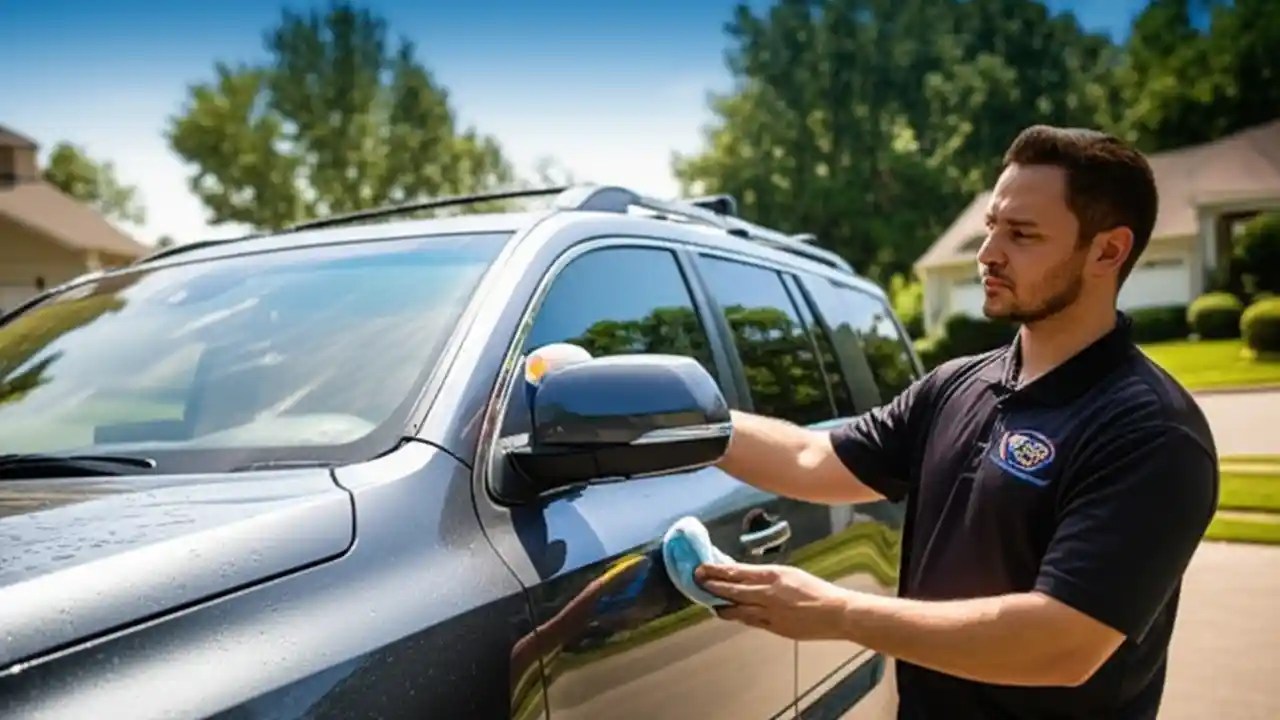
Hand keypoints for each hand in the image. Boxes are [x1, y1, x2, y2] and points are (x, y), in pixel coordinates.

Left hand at [695, 562, 854, 640]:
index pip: (737, 571)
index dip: (717, 570)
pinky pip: (750, 621)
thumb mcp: (790, 574)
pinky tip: (730, 614)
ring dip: (721, 605)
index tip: (703, 567)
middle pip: (732, 589)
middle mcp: (767, 593)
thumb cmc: (816, 590)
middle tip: (697, 581)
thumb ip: (767, 576)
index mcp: (773, 575)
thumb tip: (746, 576)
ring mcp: (769, 612)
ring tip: (709, 602)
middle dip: (712, 585)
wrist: (835, 612)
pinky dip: (738, 616)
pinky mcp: (773, 627)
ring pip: (737, 609)